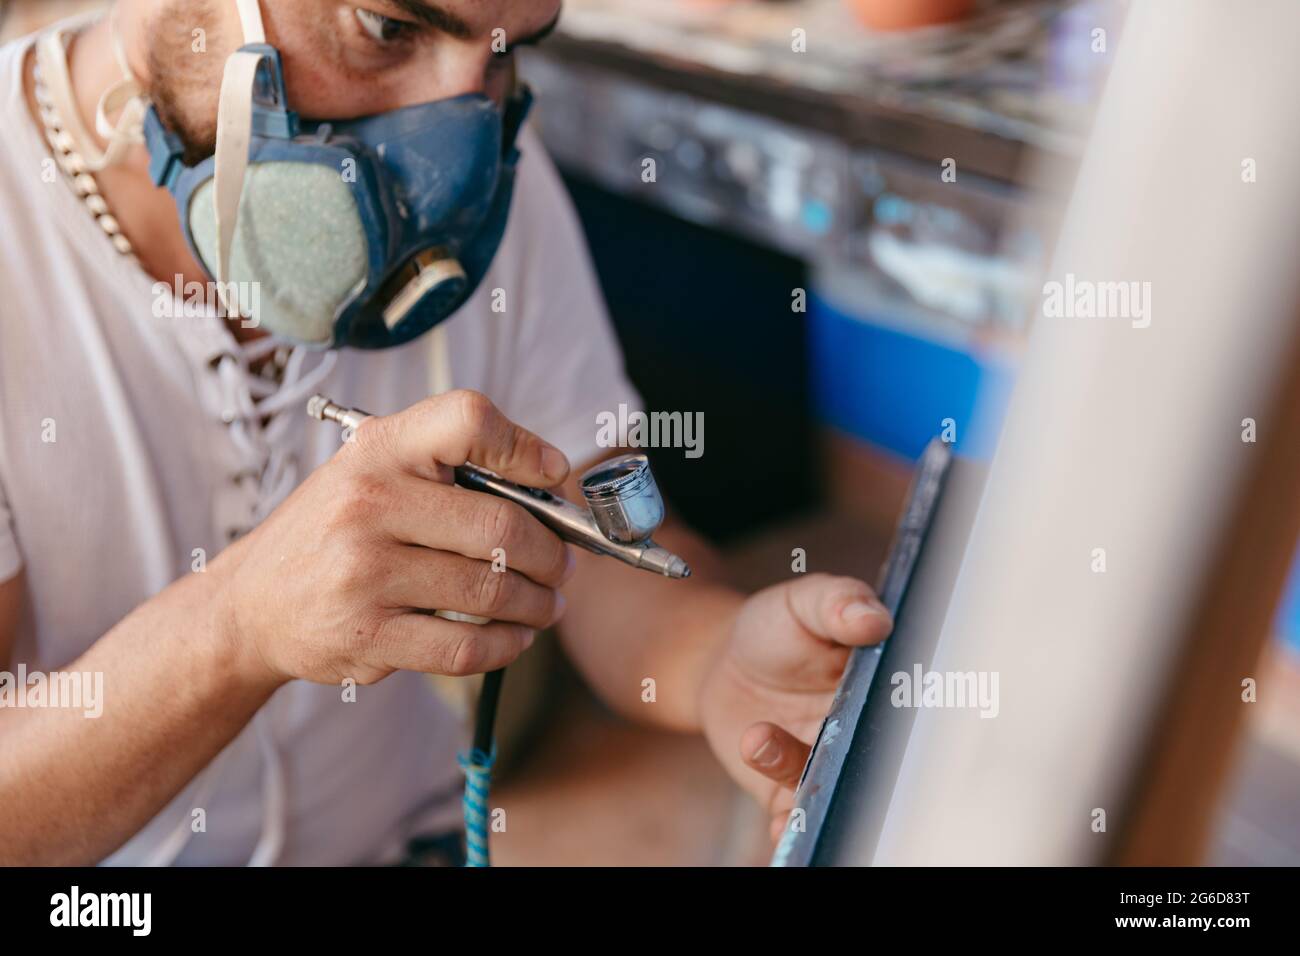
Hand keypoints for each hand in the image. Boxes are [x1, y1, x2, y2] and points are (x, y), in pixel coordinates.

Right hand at [213, 390, 574, 688]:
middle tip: (564, 565)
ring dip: (538, 604)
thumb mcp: (370, 470)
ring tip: (547, 604)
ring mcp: (365, 574)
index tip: (554, 477)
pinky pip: (466, 646)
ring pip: (492, 590)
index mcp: (376, 451)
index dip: (525, 447)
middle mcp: (368, 505)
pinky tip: (515, 636)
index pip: (468, 420)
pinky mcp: (368, 636)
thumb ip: (445, 466)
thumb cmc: (332, 530)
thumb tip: (549, 487)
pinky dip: (507, 645)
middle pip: (501, 524)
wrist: (250, 604)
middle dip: (552, 553)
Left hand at [696, 573, 892, 843]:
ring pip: (834, 790)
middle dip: (871, 768)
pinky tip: (782, 823)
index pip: (915, 708)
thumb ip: (834, 603)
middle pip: (884, 763)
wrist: (724, 664)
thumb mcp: (802, 603)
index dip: (917, 718)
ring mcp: (827, 767)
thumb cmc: (777, 628)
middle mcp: (863, 736)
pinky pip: (798, 818)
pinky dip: (794, 827)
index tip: (901, 717)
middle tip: (841, 753)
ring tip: (759, 737)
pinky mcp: (788, 792)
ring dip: (802, 778)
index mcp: (882, 688)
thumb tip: (873, 619)